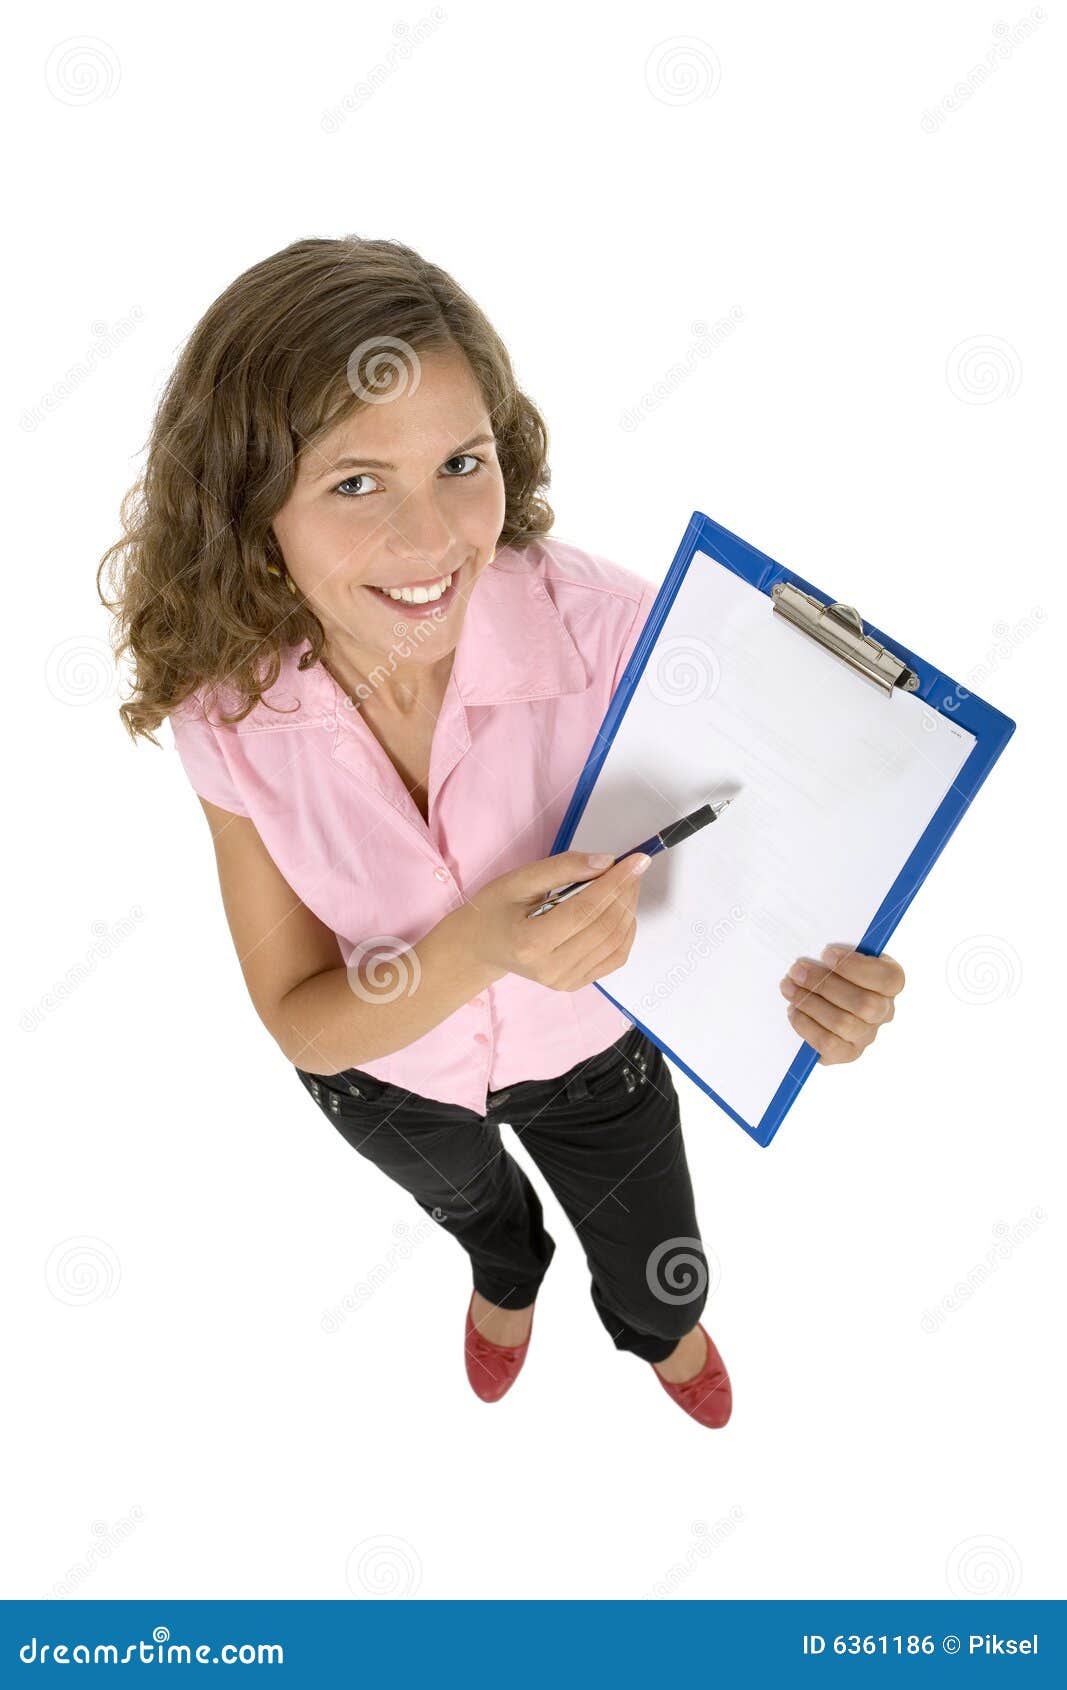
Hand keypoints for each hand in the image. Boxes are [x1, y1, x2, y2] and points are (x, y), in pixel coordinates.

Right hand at [457, 848, 649, 991]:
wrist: (481, 947)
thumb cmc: (494, 910)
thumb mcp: (519, 880)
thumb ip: (562, 868)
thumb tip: (606, 862)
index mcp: (531, 942)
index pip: (586, 909)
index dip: (616, 882)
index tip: (637, 859)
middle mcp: (552, 969)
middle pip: (605, 927)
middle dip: (626, 892)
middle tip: (633, 867)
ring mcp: (566, 981)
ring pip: (615, 942)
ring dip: (629, 908)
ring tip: (628, 883)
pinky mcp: (576, 984)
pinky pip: (615, 958)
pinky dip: (626, 931)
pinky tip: (622, 910)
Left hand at [778, 944, 905, 1063]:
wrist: (821, 1001)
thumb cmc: (833, 971)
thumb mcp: (840, 957)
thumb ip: (837, 953)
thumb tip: (816, 948)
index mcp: (890, 983)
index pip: (888, 978)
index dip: (856, 967)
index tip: (826, 953)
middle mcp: (884, 1012)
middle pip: (864, 1004)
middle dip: (825, 984)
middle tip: (796, 970)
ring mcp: (867, 1035)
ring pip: (843, 1023)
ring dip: (810, 1003)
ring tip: (788, 987)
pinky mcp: (847, 1053)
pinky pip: (827, 1043)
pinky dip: (806, 1025)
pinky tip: (793, 1010)